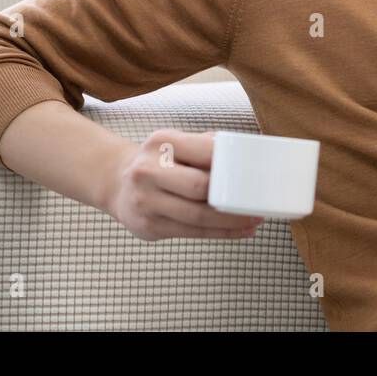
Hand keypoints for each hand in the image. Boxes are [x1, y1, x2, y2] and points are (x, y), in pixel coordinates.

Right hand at [105, 129, 264, 241]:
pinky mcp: (149, 227)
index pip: (205, 152)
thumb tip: (249, 152)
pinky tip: (241, 230)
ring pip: (198, 216)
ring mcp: (146, 201)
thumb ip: (208, 145)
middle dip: (234, 198)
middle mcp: (148, 171)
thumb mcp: (178, 143)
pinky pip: (193, 233)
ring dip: (232, 221)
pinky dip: (221, 233)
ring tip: (255, 219)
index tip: (256, 174)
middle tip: (259, 201)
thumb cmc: (161, 161)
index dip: (232, 165)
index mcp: (162, 142)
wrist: (117, 182)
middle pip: (201, 187)